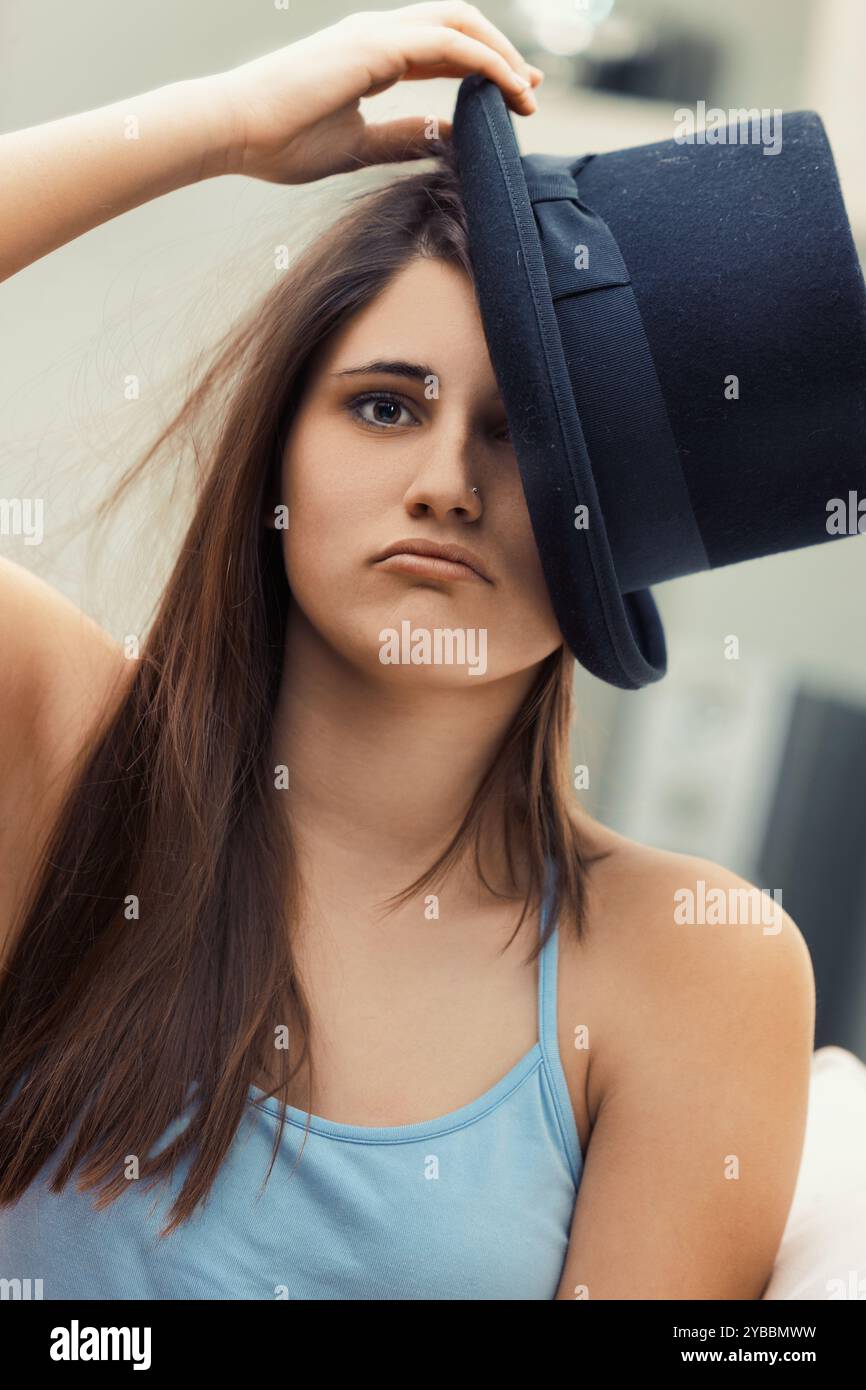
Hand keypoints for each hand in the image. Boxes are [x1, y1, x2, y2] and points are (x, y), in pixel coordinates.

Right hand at [209, 2, 543, 184]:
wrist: (235, 131)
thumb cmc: (280, 143)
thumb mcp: (359, 146)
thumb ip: (404, 138)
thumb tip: (446, 141)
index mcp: (372, 54)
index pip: (443, 49)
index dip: (483, 69)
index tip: (514, 99)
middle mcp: (379, 34)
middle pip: (459, 26)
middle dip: (501, 54)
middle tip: (532, 92)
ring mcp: (377, 34)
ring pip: (461, 25)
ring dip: (501, 55)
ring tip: (528, 94)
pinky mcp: (376, 45)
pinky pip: (447, 43)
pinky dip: (484, 61)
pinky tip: (506, 89)